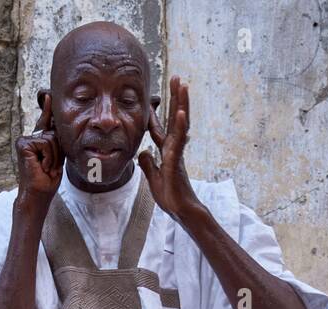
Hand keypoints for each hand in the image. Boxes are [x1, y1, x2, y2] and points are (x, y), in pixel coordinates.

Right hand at [15, 93, 61, 202]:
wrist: (38, 194)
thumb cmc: (47, 179)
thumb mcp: (56, 155)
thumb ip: (56, 140)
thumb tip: (59, 122)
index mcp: (37, 141)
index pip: (45, 122)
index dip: (47, 108)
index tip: (48, 95)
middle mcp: (29, 138)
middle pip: (54, 133)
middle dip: (57, 151)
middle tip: (49, 166)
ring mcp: (25, 141)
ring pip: (51, 139)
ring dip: (53, 157)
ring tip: (46, 168)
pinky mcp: (23, 144)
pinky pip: (45, 143)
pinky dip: (48, 157)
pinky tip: (41, 166)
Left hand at [138, 76, 204, 224]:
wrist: (180, 211)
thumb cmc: (171, 197)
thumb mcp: (154, 178)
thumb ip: (149, 165)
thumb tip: (143, 152)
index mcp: (166, 151)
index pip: (160, 128)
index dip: (156, 114)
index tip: (155, 98)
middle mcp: (173, 148)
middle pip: (174, 118)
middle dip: (175, 98)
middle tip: (177, 77)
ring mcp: (177, 153)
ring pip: (180, 124)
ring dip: (182, 104)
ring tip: (183, 85)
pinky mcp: (178, 161)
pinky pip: (180, 141)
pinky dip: (182, 127)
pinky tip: (182, 113)